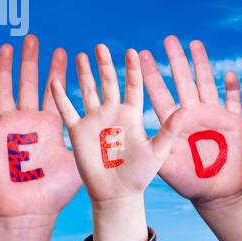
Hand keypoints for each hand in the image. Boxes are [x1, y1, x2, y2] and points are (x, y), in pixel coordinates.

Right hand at [0, 35, 80, 219]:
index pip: (55, 91)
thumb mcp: (79, 159)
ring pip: (4, 89)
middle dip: (31, 61)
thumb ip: (94, 138)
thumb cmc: (55, 192)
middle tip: (33, 38)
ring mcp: (7, 127)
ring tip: (7, 46)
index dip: (58, 71)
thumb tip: (123, 127)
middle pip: (29, 84)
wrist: (29, 213)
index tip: (66, 50)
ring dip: (4, 68)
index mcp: (51, 125)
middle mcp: (28, 121)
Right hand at [52, 44, 186, 202]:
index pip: (132, 86)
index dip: (132, 69)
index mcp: (132, 115)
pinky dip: (60, 97)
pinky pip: (67, 110)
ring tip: (81, 55)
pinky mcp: (78, 132)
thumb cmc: (140, 174)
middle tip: (101, 46)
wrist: (117, 193)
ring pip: (88, 91)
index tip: (132, 51)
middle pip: (108, 83)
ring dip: (84, 74)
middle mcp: (112, 114)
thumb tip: (187, 110)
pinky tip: (54, 81)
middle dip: (104, 65)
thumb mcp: (158, 151)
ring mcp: (94, 121)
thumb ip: (169, 129)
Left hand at [140, 36, 241, 206]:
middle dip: (176, 60)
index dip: (152, 75)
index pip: (160, 93)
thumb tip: (144, 124)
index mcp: (174, 121)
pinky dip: (232, 88)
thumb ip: (157, 143)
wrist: (215, 192)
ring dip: (202, 64)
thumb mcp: (164, 164)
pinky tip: (229, 74)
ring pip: (206, 83)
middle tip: (169, 39)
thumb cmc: (187, 180)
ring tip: (195, 44)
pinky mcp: (234, 122)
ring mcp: (213, 115)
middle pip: (183, 81)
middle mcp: (192, 113)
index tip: (142, 55)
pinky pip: (234, 101)